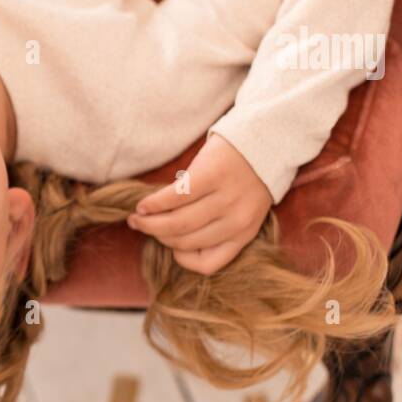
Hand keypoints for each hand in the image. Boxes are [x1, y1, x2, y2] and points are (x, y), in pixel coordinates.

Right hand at [126, 134, 272, 274]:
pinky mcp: (212, 175)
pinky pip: (175, 197)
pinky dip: (154, 203)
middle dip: (157, 236)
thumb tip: (171, 236)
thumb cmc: (245, 177)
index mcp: (244, 233)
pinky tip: (143, 204)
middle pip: (185, 241)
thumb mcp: (241, 209)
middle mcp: (237, 220)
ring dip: (149, 223)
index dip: (181, 257)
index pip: (208, 264)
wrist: (265, 138)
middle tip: (141, 226)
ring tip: (136, 217)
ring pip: (178, 223)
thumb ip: (216, 226)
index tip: (169, 246)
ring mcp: (226, 198)